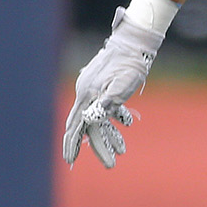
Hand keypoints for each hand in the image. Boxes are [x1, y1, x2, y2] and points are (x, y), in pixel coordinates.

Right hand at [62, 8, 165, 167]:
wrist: (134, 41)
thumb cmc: (130, 63)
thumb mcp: (122, 84)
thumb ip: (107, 102)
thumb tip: (92, 119)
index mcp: (88, 95)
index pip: (78, 126)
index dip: (75, 145)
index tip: (72, 161)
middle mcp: (86, 93)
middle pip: (86, 126)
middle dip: (97, 146)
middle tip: (110, 165)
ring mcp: (93, 89)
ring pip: (97, 118)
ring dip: (109, 135)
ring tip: (122, 150)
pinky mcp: (102, 85)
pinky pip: (105, 108)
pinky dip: (114, 119)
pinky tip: (126, 122)